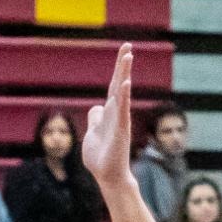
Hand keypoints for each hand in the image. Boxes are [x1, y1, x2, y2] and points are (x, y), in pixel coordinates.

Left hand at [83, 44, 135, 187]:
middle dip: (123, 64)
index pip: (113, 85)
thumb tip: (97, 107)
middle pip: (119, 83)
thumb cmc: (101, 158)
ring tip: (128, 56)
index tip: (125, 51)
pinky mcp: (120, 130)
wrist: (107, 177)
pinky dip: (124, 96)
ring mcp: (119, 120)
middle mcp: (117, 113)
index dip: (118, 69)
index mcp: (109, 113)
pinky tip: (126, 84)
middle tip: (128, 45)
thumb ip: (95, 118)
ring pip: (122, 92)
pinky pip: (123, 110)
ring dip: (124, 74)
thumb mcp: (92, 133)